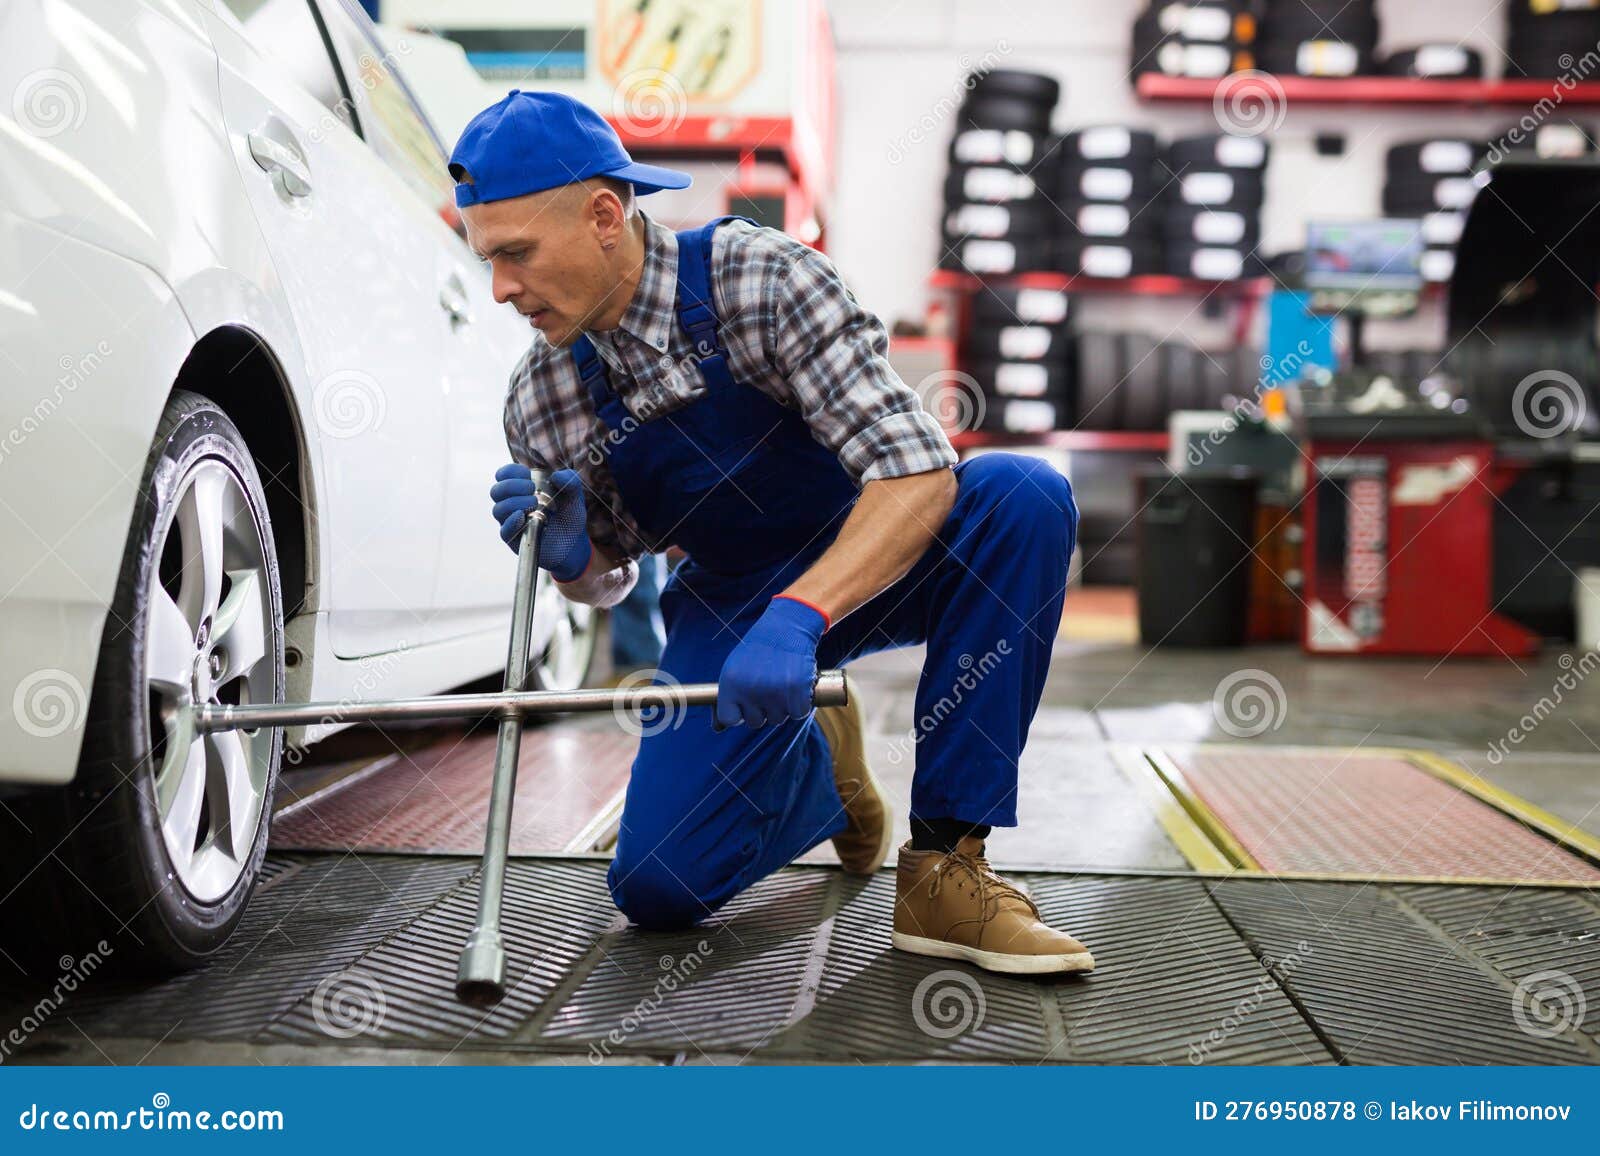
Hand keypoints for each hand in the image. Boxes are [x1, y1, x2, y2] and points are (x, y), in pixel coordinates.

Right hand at [489, 464, 591, 580]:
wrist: (574, 543)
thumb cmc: (569, 515)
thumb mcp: (574, 495)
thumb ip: (570, 481)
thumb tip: (556, 476)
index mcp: (521, 488)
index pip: (504, 475)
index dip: (511, 471)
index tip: (527, 474)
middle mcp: (512, 503)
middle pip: (496, 491)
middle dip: (512, 486)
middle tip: (531, 488)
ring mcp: (511, 522)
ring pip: (499, 509)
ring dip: (514, 502)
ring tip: (535, 504)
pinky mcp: (514, 539)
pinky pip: (504, 530)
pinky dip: (512, 521)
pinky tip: (523, 517)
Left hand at [714, 596, 827, 728]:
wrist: (787, 628)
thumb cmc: (758, 651)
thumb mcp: (734, 669)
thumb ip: (727, 699)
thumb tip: (717, 729)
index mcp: (731, 684)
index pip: (730, 719)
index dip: (739, 713)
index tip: (745, 703)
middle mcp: (751, 691)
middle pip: (755, 722)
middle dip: (762, 709)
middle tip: (767, 685)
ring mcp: (775, 693)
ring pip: (777, 719)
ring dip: (781, 706)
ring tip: (781, 680)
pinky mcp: (797, 692)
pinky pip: (798, 713)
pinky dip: (800, 703)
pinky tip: (795, 684)